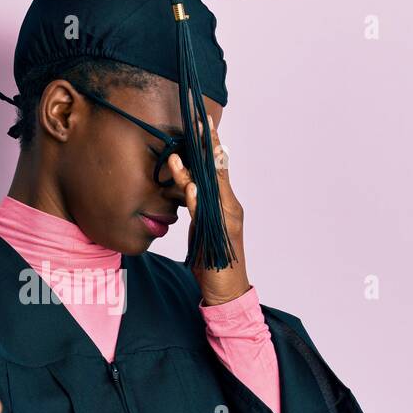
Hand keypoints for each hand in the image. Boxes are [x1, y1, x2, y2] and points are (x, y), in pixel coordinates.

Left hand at [167, 114, 252, 305]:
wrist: (226, 290)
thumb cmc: (214, 260)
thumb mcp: (203, 227)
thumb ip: (199, 206)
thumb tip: (189, 187)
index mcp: (226, 203)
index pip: (217, 168)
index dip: (210, 146)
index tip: (203, 123)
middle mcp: (229, 206)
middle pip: (217, 170)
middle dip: (208, 146)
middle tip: (199, 121)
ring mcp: (226, 220)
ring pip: (210, 188)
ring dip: (196, 168)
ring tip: (183, 150)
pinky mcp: (219, 235)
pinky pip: (206, 214)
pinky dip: (198, 200)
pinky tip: (191, 187)